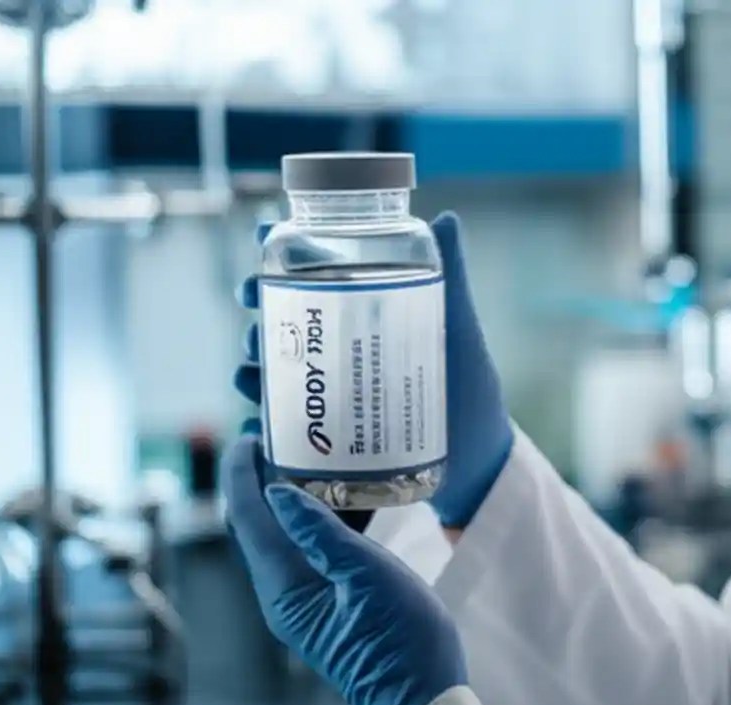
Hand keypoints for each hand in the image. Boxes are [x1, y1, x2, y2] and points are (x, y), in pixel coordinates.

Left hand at [221, 434, 466, 704]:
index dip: (243, 474)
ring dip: (287, 496)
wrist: (423, 693)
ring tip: (308, 456)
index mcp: (285, 587)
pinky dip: (314, 518)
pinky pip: (307, 550)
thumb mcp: (367, 576)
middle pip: (257, 525)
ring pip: (281, 536)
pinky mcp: (324, 602)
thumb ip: (321, 532)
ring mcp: (303, 600)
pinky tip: (340, 498)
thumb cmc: (401, 641)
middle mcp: (284, 593)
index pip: (248, 518)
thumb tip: (279, 494)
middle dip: (260, 479)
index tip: (250, 436)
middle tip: (279, 436)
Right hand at [235, 212, 513, 527]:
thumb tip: (445, 217)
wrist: (480, 460)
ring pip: (277, 375)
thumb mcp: (457, 329)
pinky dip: (262, 427)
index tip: (265, 241)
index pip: (312, 280)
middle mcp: (341, 355)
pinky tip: (256, 426)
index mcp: (365, 318)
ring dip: (253, 369)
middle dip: (261, 316)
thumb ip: (451, 276)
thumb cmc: (471, 389)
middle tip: (258, 315)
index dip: (280, 258)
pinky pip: (283, 432)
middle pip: (285, 326)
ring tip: (250, 372)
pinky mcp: (330, 440)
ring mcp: (333, 398)